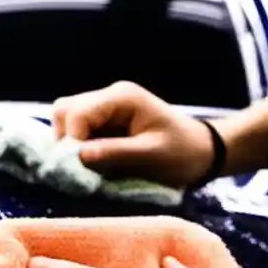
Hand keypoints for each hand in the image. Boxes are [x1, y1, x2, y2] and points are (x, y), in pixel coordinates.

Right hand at [52, 81, 213, 186]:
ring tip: (86, 168)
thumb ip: (114, 153)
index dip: (70, 141)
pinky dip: (78, 148)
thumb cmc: (183, 153)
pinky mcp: (104, 122)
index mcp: (122, 98)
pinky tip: (92, 164)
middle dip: (65, 141)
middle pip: (65, 110)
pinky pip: (77, 131)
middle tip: (78, 168)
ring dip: (69, 145)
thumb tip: (76, 157)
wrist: (202, 152)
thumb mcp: (152, 156)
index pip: (78, 112)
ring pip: (66, 120)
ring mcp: (105, 109)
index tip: (76, 170)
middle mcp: (109, 97)